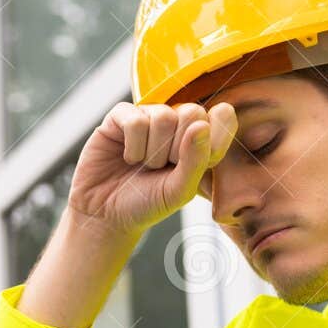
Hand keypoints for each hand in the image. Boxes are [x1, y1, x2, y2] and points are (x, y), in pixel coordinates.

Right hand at [65, 101, 237, 239]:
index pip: (222, 117)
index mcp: (197, 140)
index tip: (203, 158)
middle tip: (164, 168)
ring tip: (144, 165)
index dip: (216, 134)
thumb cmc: (145, 204)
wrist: (106, 214)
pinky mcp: (120, 116)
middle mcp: (174, 124)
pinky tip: (127, 157)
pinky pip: (135, 119)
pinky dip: (133, 145)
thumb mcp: (178, 191)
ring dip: (152, 151)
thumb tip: (202, 125)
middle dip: (178, 148)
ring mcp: (147, 117)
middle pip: (192, 112)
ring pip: (163, 117)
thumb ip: (196, 161)